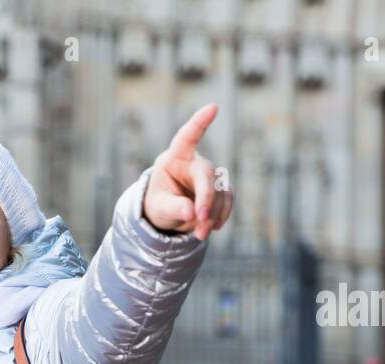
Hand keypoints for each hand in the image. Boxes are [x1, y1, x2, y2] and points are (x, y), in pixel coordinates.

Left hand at [142, 103, 232, 240]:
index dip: (199, 122)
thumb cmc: (158, 205)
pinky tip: (213, 228)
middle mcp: (194, 163)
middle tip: (200, 221)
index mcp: (174, 158)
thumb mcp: (159, 208)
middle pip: (207, 174)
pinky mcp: (220, 189)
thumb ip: (174, 208)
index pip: (187, 137)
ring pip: (219, 191)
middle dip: (206, 199)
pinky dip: (222, 215)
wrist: (167, 215)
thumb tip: (191, 213)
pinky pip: (227, 200)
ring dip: (212, 214)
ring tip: (200, 235)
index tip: (213, 107)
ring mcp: (209, 176)